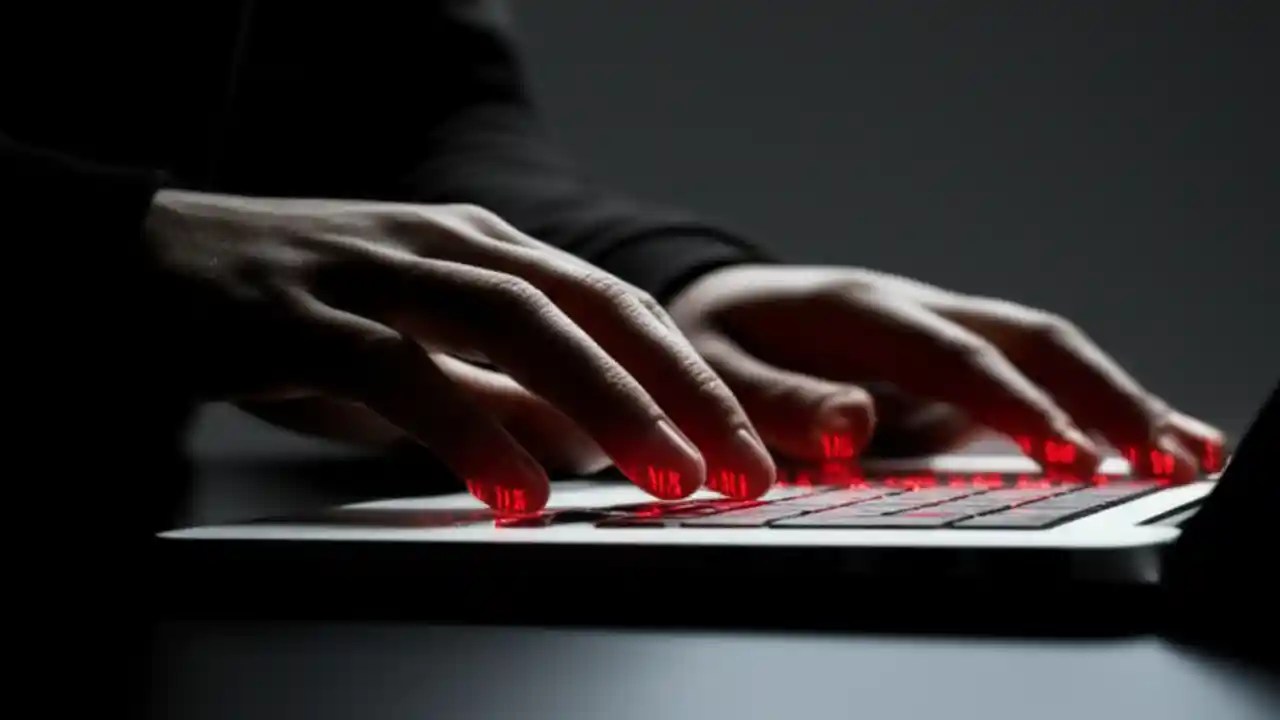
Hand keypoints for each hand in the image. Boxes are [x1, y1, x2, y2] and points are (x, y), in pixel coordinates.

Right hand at [143, 192, 774, 510]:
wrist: (143, 259)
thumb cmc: (296, 307)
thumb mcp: (415, 344)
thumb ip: (496, 391)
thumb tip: (583, 447)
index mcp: (484, 247)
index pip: (616, 306)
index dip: (690, 374)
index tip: (745, 445)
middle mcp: (446, 245)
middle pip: (593, 308)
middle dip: (678, 391)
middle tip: (738, 469)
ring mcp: (375, 272)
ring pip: (518, 325)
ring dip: (604, 402)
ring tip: (664, 477)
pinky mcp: (302, 316)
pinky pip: (403, 371)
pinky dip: (471, 429)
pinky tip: (518, 491)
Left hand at [668, 264, 1224, 481]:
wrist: (721, 309)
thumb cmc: (715, 342)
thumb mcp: (715, 371)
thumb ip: (775, 402)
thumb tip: (853, 425)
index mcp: (857, 307)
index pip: (950, 353)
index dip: (1013, 402)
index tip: (1069, 451)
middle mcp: (914, 311)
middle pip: (1026, 339)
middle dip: (1099, 395)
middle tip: (1159, 457)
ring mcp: (941, 334)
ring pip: (1046, 354)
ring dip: (1116, 399)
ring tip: (1186, 453)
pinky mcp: (952, 367)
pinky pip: (1032, 380)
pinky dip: (1091, 409)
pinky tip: (1143, 440)